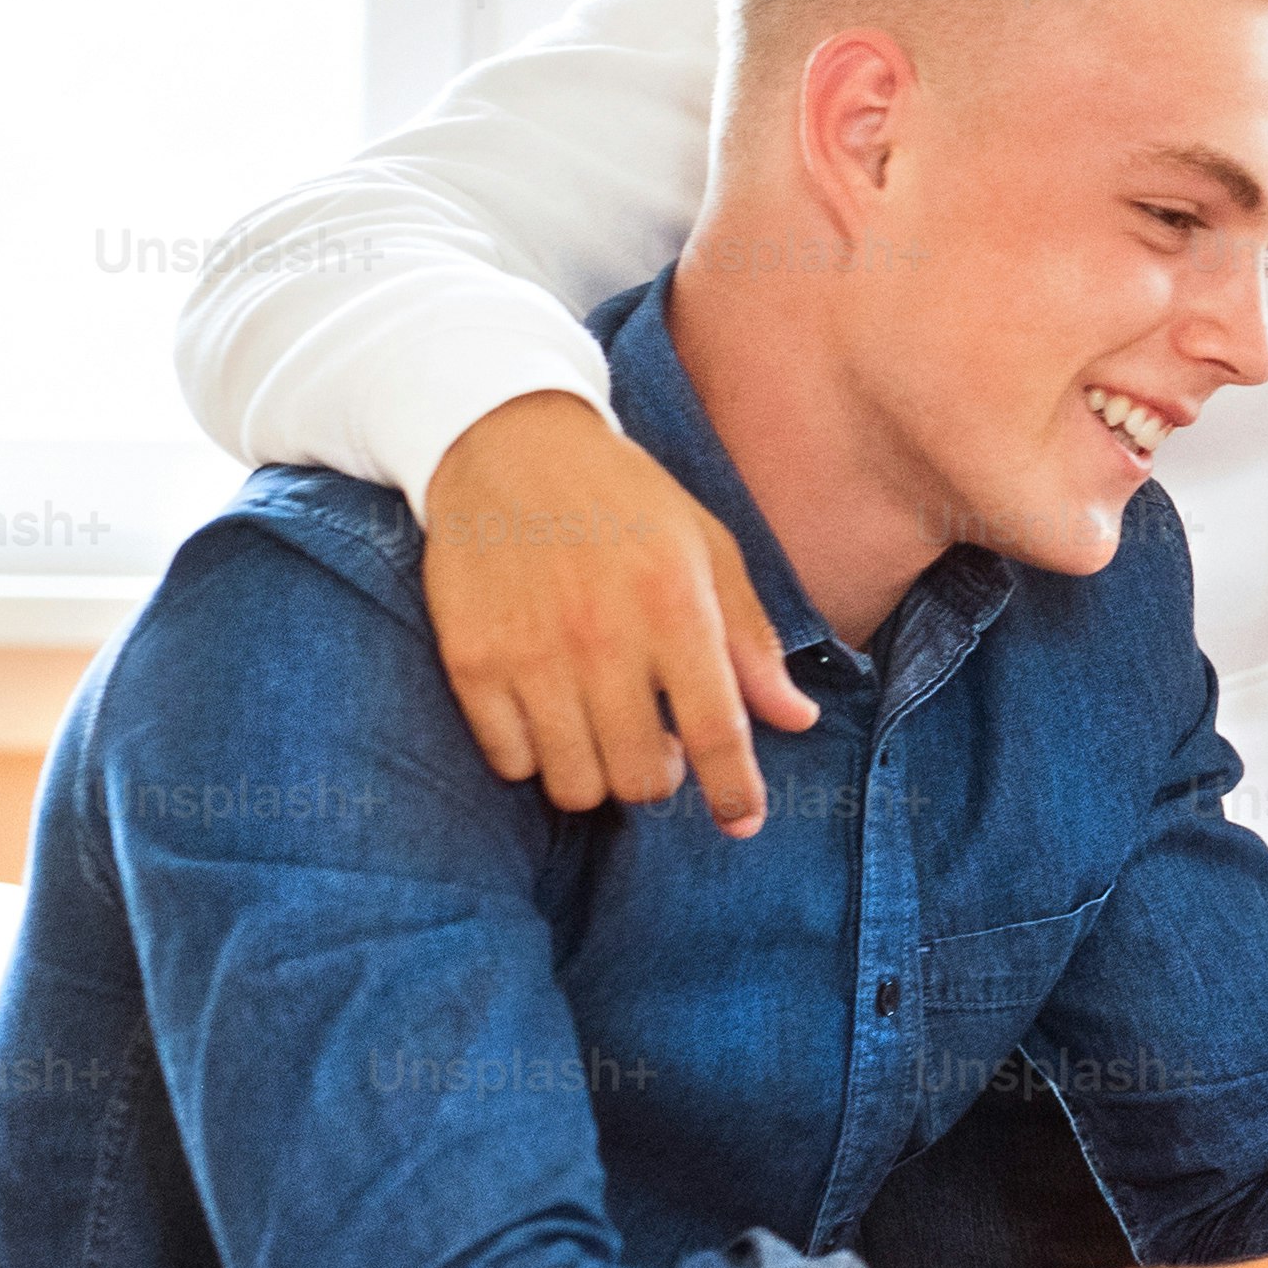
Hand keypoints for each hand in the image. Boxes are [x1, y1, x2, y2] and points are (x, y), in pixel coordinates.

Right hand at [423, 390, 809, 832]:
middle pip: (639, 777)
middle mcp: (602, 639)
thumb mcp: (708, 549)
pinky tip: (548, 713)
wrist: (507, 446)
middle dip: (658, 777)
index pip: (714, 732)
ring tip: (602, 729)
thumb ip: (752, 642)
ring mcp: (529, 655)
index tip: (743, 821)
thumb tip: (796, 719)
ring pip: (573, 783)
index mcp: (674, 608)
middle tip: (655, 745)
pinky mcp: (470, 662)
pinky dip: (535, 755)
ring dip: (597, 773)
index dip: (735, 790)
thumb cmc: (624, 500)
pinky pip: (510, 761)